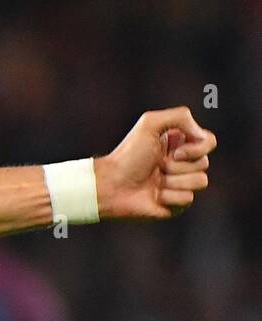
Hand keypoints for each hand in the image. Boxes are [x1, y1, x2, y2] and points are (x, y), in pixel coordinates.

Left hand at [95, 106, 215, 219]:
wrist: (112, 185)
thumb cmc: (129, 155)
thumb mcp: (150, 124)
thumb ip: (180, 116)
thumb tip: (202, 135)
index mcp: (179, 144)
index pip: (208, 141)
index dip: (198, 148)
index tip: (175, 151)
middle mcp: (183, 163)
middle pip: (205, 163)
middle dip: (177, 165)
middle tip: (157, 165)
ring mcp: (182, 184)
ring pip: (201, 181)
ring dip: (173, 180)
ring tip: (155, 181)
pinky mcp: (178, 203)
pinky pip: (188, 198)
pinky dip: (169, 196)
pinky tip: (154, 195)